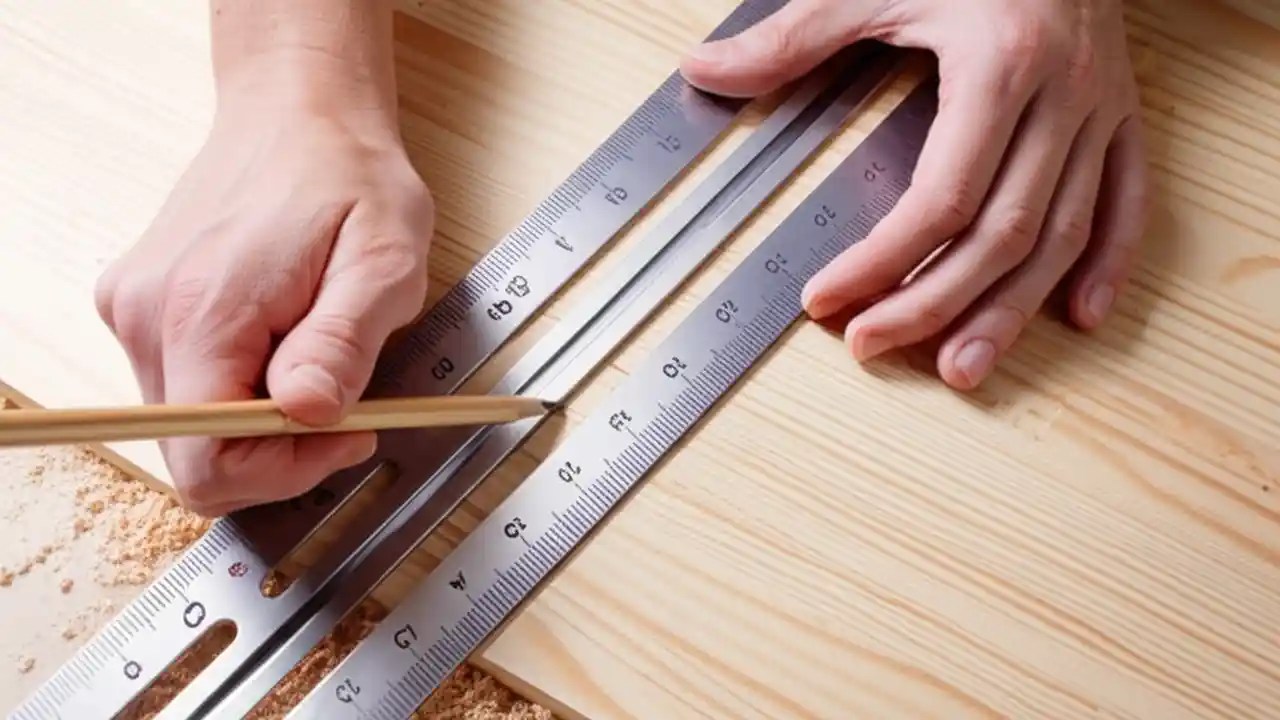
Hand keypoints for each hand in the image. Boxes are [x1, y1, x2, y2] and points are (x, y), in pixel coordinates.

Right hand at [94, 89, 432, 515]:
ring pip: (191, 426)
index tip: (348, 433)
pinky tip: (282, 338)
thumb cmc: (348, 179)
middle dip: (277, 451)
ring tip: (315, 353)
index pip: (209, 460)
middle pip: (194, 454)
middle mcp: (146, 317)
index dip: (282, 472)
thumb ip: (343, 342)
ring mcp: (134, 311)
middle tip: (344, 402)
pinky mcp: (139, 307)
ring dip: (260, 418)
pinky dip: (238, 387)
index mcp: (203, 312)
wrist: (297, 114)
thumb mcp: (382, 260)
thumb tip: (308, 412)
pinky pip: (186, 387)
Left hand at [681, 0, 1149, 389]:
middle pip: (1003, 233)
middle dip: (935, 302)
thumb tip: (705, 72)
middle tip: (876, 346)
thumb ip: (792, 36)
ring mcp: (1101, 108)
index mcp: (1000, 63)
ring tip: (965, 367)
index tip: (828, 297)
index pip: (942, 197)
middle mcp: (1061, 95)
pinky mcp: (1123, 112)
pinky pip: (1128, 198)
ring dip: (1015, 311)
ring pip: (1064, 233)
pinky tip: (1078, 316)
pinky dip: (1107, 261)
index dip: (883, 260)